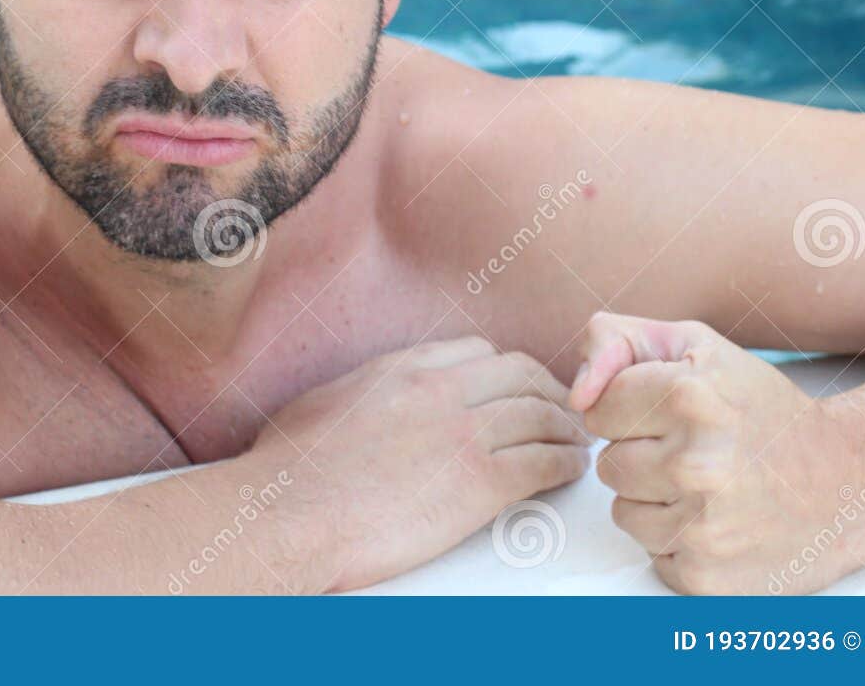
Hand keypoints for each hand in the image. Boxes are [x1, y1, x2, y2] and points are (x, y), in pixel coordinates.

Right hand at [250, 336, 588, 591]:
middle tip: (562, 412)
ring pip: (540, 416)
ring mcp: (461, 433)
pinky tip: (570, 472)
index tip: (517, 388)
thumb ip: (359, 393)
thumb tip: (360, 402)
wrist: (287, 514)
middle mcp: (438, 390)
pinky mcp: (477, 483)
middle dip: (549, 392)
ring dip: (566, 429)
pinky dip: (563, 465)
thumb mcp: (322, 403)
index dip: (506, 371)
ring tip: (577, 443)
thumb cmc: (286, 472)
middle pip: (520, 374)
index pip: (477, 351)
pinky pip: (541, 464)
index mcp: (401, 369)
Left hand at [570, 313, 864, 593]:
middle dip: (642, 455)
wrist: (848, 480)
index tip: (672, 412)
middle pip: (607, 464)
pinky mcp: (706, 577)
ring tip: (711, 487)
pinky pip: (652, 555)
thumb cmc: (763, 410)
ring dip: (656, 501)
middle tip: (698, 451)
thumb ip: (618, 342)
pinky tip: (721, 522)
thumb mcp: (696, 346)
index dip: (630, 409)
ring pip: (624, 513)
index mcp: (690, 397)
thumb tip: (576, 395)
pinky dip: (679, 542)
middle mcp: (696, 465)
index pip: (596, 409)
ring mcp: (702, 527)